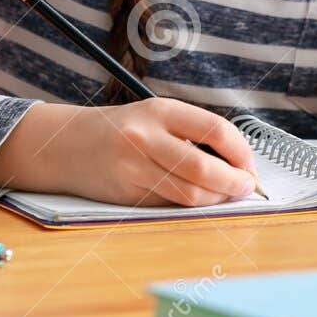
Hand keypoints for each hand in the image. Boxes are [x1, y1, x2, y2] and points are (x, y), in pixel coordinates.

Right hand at [0, 99, 259, 206]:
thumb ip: (193, 133)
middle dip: (234, 182)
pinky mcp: (127, 194)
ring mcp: (134, 167)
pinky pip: (169, 204)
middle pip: (203, 168)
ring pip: (189, 193)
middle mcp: (146, 137)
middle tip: (246, 187)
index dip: (241, 151)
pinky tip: (198, 199)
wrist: (67, 145)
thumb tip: (239, 162)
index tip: (249, 164)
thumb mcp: (156, 115)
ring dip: (216, 198)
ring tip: (226, 195)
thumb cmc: (123, 130)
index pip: (215, 129)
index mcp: (161, 110)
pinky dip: (191, 206)